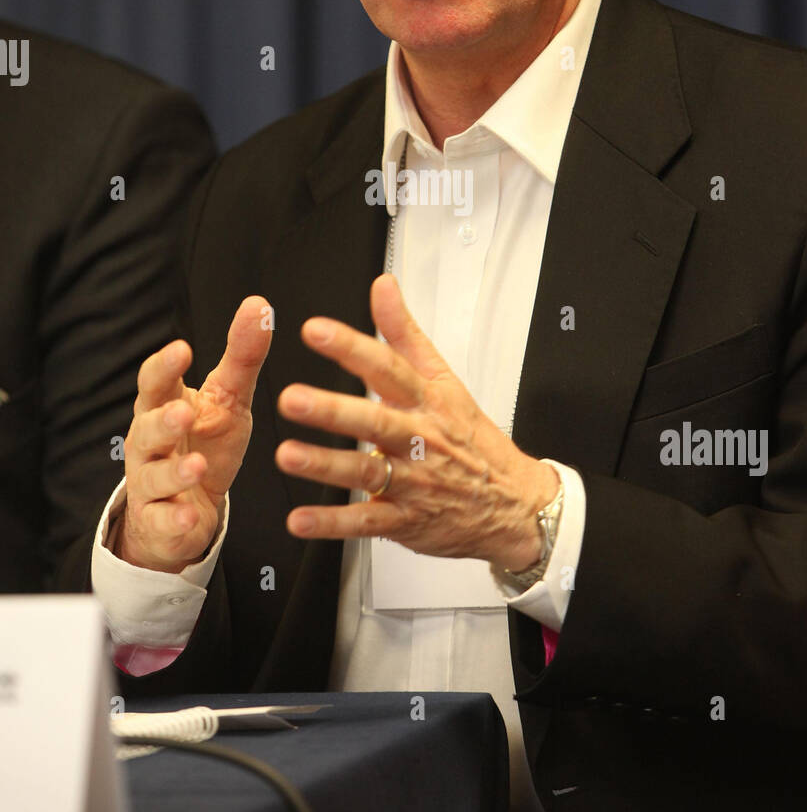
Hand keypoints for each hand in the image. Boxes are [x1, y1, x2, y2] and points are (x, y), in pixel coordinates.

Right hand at [115, 296, 271, 571]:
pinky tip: (190, 517)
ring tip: (196, 465)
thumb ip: (242, 356)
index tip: (183, 349)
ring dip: (174, 471)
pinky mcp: (160, 520)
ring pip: (153, 476)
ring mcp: (151, 482)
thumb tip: (259, 304)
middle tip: (185, 411)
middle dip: (164, 420)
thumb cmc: (205, 441)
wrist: (189, 507)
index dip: (165, 366)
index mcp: (164, 404)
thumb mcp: (229, 399)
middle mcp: (150, 441)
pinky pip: (162, 521)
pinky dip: (175, 519)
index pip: (155, 381)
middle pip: (147, 427)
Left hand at [276, 275, 557, 571]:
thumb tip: (383, 287)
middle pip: (374, 421)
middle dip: (332, 410)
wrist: (513, 503)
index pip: (388, 367)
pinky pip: (366, 523)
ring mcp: (412, 482)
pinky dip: (332, 525)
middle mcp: (418, 439)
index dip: (352, 347)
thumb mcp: (445, 379)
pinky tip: (301, 519)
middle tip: (291, 399)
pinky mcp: (405, 519)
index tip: (316, 331)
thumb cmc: (472, 439)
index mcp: (426, 400)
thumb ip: (404, 333)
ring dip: (325, 465)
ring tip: (288, 456)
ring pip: (366, 472)